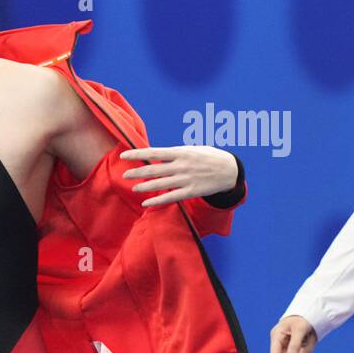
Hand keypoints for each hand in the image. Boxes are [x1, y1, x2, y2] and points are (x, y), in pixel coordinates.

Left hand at [120, 145, 237, 206]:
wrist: (230, 170)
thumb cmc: (209, 156)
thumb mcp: (193, 149)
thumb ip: (176, 153)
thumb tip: (158, 156)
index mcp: (181, 152)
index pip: (154, 152)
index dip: (137, 153)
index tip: (124, 154)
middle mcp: (181, 165)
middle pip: (154, 169)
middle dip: (137, 172)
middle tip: (125, 174)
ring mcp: (186, 179)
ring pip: (160, 184)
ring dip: (144, 187)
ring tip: (134, 188)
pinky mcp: (191, 191)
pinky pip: (171, 197)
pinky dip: (157, 200)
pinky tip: (146, 203)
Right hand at [270, 315, 317, 352]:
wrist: (311, 311)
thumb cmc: (302, 317)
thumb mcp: (299, 329)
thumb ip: (294, 345)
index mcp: (277, 337)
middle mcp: (281, 343)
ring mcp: (289, 345)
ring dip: (306, 350)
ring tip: (310, 337)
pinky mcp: (297, 346)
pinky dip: (309, 347)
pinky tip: (311, 337)